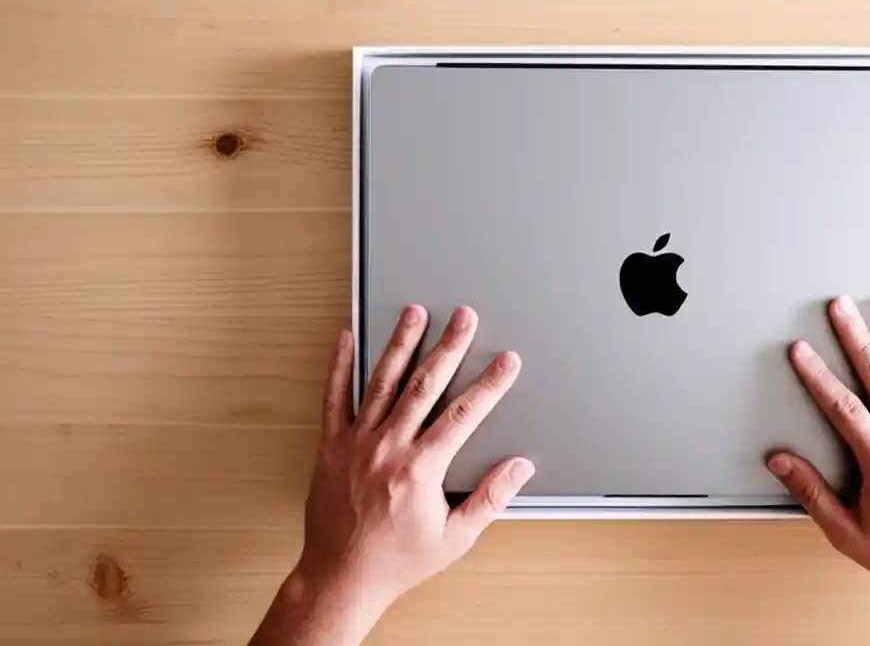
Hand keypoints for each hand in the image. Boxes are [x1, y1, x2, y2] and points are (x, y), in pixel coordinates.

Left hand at [251, 305, 532, 645]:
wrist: (341, 577)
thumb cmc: (396, 561)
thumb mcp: (455, 537)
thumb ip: (490, 498)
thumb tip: (518, 468)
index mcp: (420, 469)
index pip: (464, 414)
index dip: (489, 384)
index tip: (506, 362)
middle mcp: (387, 449)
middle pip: (425, 385)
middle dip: (449, 346)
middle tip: (464, 317)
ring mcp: (356, 443)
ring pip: (382, 382)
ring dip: (401, 344)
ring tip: (414, 313)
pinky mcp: (331, 446)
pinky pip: (334, 397)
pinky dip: (340, 366)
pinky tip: (346, 339)